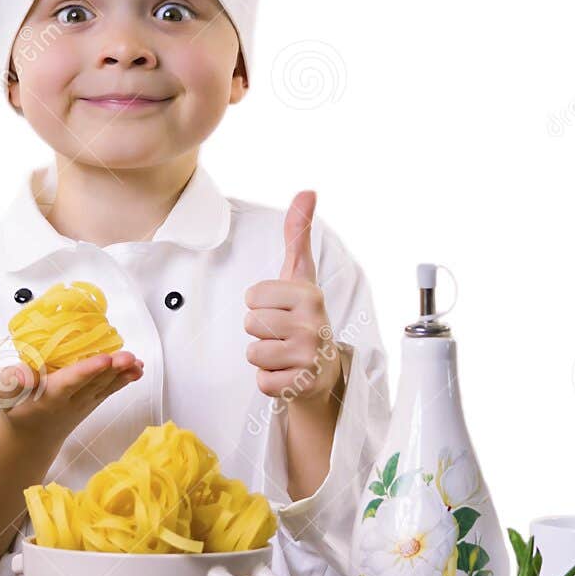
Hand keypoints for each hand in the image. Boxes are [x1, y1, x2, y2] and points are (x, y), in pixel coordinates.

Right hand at [0, 350, 142, 446]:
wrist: (30, 437)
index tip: (104, 360)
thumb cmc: (15, 407)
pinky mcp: (91, 401)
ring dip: (122, 375)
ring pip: (105, 386)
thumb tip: (25, 374)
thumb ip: (9, 381)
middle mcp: (70, 401)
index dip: (87, 371)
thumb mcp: (2, 392)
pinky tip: (137, 369)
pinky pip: (109, 390)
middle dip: (112, 370)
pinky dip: (124, 380)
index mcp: (48, 396)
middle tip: (129, 357)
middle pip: (93, 384)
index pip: (69, 382)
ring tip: (137, 362)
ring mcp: (83, 403)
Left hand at [244, 190, 341, 404]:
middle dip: (260, 331)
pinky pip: (261, 381)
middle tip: (283, 334)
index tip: (281, 310)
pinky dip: (269, 381)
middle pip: (250, 324)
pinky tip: (288, 373)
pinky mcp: (304, 385)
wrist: (324, 370)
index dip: (259, 305)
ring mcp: (310, 356)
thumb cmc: (304, 317)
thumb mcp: (300, 275)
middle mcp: (314, 324)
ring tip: (284, 353)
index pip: (251, 297)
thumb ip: (298, 233)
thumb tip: (307, 190)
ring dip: (264, 356)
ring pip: (252, 352)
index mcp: (310, 294)